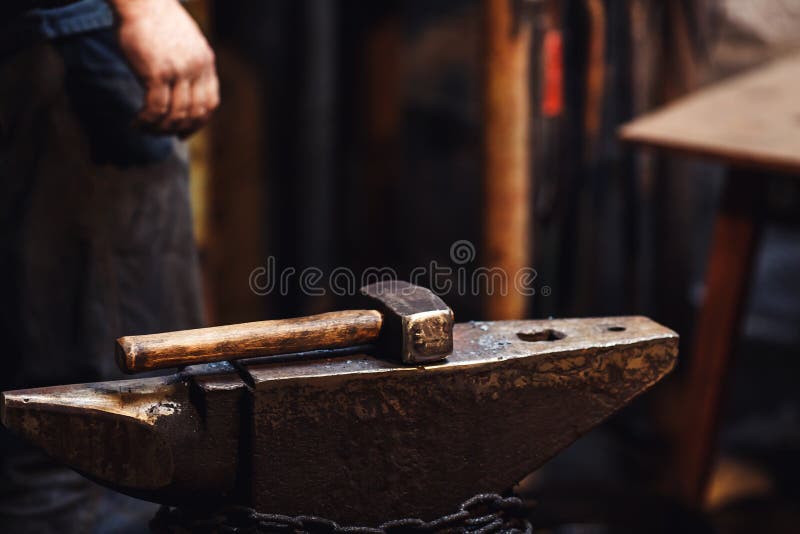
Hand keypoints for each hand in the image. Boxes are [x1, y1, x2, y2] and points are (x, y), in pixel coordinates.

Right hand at [110, 0, 219, 136]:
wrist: (142, 0)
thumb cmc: (156, 20)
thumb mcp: (185, 42)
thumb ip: (189, 64)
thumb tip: (182, 89)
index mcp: (206, 62)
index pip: (210, 103)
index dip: (198, 122)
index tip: (184, 132)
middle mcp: (196, 68)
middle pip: (194, 113)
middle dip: (178, 130)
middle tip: (161, 134)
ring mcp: (178, 71)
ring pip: (175, 115)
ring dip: (159, 129)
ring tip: (144, 129)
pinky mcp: (157, 72)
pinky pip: (156, 108)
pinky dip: (146, 121)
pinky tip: (137, 122)